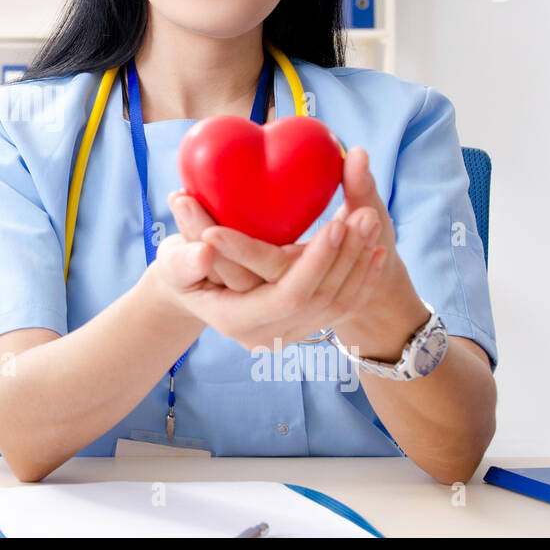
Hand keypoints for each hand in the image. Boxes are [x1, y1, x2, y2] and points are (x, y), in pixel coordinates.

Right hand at [150, 160, 390, 348]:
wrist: (191, 290)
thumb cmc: (179, 269)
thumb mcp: (172, 263)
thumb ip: (183, 260)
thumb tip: (205, 249)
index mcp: (237, 320)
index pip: (289, 295)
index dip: (315, 262)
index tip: (335, 222)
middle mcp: (267, 335)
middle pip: (320, 300)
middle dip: (346, 256)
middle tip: (365, 213)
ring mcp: (288, 333)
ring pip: (337, 304)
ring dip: (359, 262)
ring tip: (372, 218)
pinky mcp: (303, 323)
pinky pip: (342, 306)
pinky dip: (362, 277)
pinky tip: (376, 248)